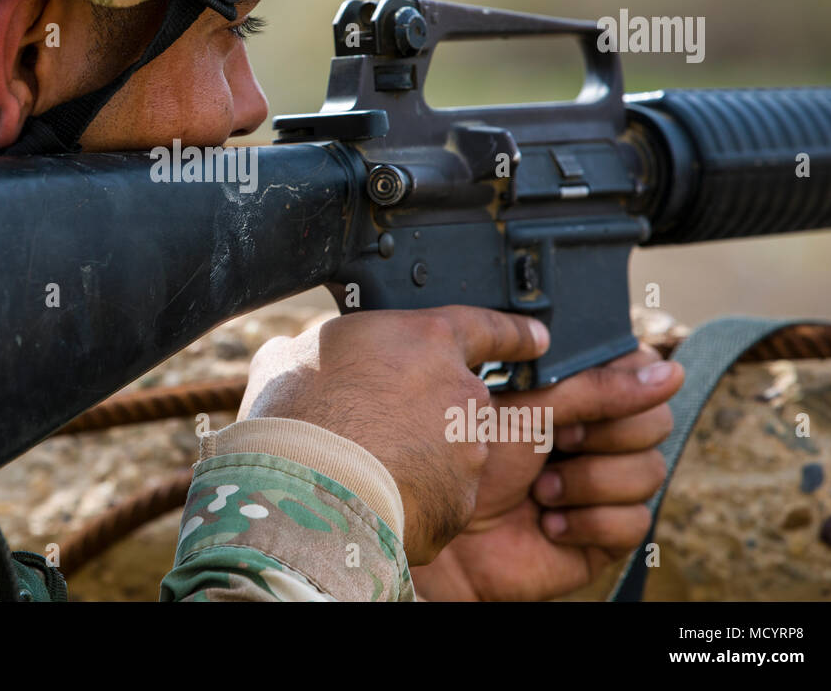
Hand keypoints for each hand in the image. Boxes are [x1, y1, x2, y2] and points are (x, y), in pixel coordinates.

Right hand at [242, 306, 549, 564]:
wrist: (302, 489)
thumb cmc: (294, 412)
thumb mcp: (293, 354)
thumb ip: (323, 348)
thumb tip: (303, 353)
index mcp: (426, 341)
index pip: (489, 327)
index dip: (514, 335)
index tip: (537, 340)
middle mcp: (461, 392)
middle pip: (457, 401)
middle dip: (426, 415)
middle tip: (374, 428)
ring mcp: (467, 453)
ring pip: (449, 455)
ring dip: (417, 460)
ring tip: (362, 469)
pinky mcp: (460, 504)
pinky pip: (440, 501)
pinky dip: (414, 503)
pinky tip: (371, 500)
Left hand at [408, 345, 683, 599]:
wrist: (434, 529)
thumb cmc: (464, 462)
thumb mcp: (528, 410)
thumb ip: (594, 386)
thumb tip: (667, 372)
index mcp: (576, 398)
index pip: (642, 376)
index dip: (628, 383)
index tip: (588, 393)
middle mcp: (594, 440)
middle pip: (656, 422)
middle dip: (605, 432)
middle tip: (557, 441)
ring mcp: (601, 489)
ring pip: (651, 471)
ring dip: (589, 479)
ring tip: (539, 489)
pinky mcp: (602, 538)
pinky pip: (636, 523)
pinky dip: (588, 521)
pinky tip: (546, 523)